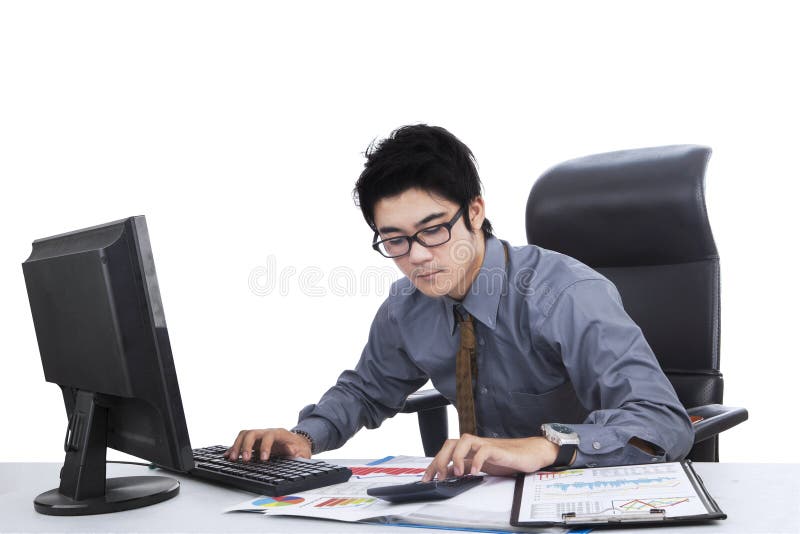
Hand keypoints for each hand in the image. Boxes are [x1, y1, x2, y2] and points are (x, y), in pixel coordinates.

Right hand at [226, 428, 311, 461]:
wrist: (298, 443)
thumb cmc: (299, 447)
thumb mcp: (303, 451)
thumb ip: (299, 452)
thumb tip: (293, 452)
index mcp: (279, 433)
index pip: (269, 436)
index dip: (265, 446)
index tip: (263, 459)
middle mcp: (267, 432)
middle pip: (252, 433)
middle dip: (246, 446)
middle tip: (245, 460)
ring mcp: (259, 436)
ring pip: (244, 435)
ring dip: (237, 446)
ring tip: (233, 459)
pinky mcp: (254, 442)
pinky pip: (241, 441)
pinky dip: (233, 448)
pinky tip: (228, 456)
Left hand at [422, 434, 560, 481]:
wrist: (532, 453)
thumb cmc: (508, 458)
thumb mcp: (484, 465)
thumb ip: (468, 467)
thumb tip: (451, 474)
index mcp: (471, 449)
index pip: (447, 450)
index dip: (435, 463)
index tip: (427, 478)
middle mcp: (476, 445)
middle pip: (451, 443)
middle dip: (440, 459)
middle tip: (439, 477)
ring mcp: (486, 445)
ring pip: (464, 441)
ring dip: (457, 457)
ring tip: (457, 473)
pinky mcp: (499, 450)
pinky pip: (484, 450)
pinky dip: (477, 460)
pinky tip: (475, 472)